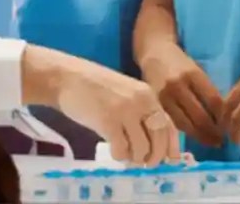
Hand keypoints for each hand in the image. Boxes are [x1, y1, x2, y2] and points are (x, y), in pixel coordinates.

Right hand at [47, 53, 182, 166]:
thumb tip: (154, 142)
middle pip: (158, 138)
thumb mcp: (127, 94)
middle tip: (145, 163)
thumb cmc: (95, 87)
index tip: (170, 160)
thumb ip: (141, 112)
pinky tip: (115, 152)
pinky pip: (122, 149)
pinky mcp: (107, 122)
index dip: (171, 146)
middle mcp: (141, 102)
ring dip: (136, 158)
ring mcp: (125, 112)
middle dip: (154, 157)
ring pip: (142, 147)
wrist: (68, 77)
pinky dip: (120, 155)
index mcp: (148, 94)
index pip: (169, 125)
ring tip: (127, 157)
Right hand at [141, 43, 225, 148]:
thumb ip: (206, 90)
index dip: (223, 117)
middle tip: (222, 140)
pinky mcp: (153, 106)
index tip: (230, 126)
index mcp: (193, 74)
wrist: (153, 53)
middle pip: (199, 116)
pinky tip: (193, 137)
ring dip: (200, 136)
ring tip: (210, 142)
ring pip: (185, 124)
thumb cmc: (179, 62)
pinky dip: (184, 132)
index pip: (213, 101)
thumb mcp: (196, 70)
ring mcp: (163, 97)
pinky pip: (171, 124)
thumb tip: (222, 116)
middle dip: (213, 132)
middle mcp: (177, 86)